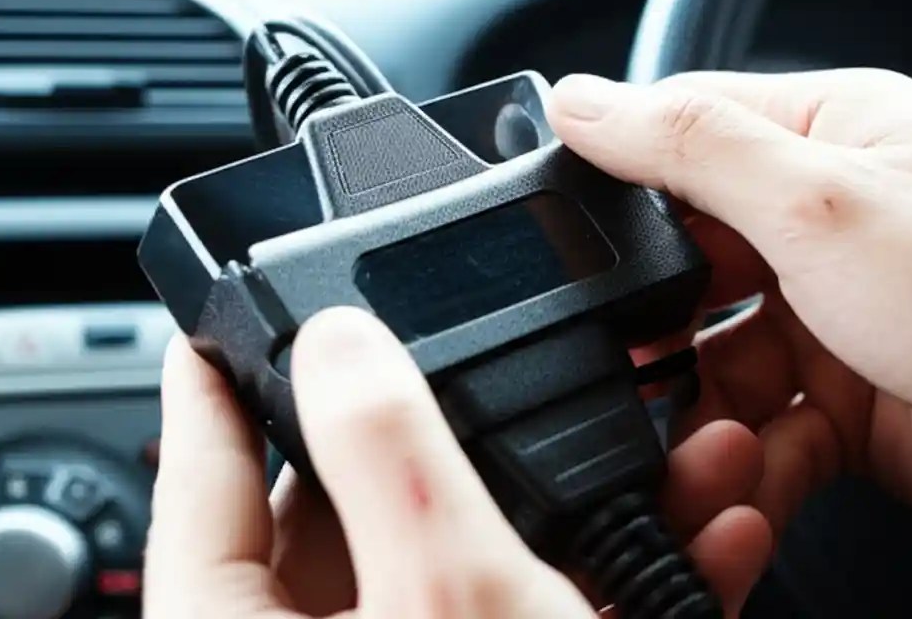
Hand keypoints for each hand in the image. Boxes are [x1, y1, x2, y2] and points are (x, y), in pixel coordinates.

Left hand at [144, 307, 772, 617]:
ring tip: (667, 442)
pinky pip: (568, 610)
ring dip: (588, 496)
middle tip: (499, 354)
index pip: (200, 486)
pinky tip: (712, 533)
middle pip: (371, 509)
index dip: (214, 390)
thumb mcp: (446, 600)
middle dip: (467, 428)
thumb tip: (337, 345)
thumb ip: (385, 457)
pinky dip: (641, 573)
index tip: (222, 322)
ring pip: (495, 558)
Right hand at [545, 69, 911, 592]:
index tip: (562, 238)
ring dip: (701, 412)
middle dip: (655, 326)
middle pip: (684, 264)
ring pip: (710, 363)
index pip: (681, 134)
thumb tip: (583, 102)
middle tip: (632, 364)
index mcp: (826, 135)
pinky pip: (753, 429)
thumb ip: (689, 149)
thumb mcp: (822, 202)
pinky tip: (754, 481)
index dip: (615, 186)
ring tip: (718, 446)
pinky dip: (745, 463)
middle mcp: (823, 221)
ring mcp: (829, 316)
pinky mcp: (839, 403)